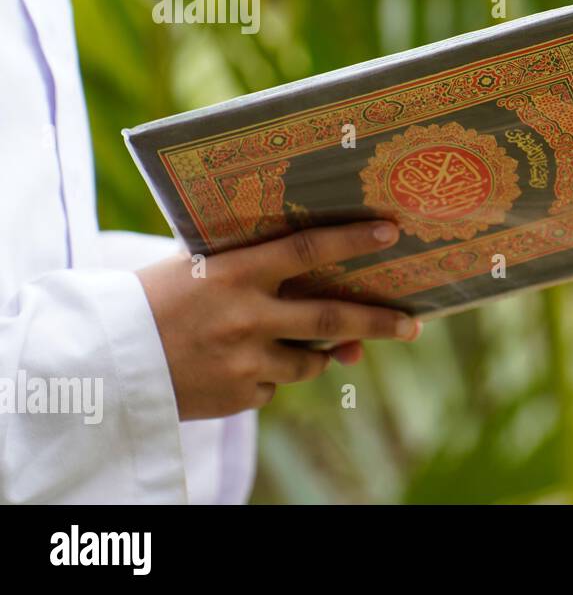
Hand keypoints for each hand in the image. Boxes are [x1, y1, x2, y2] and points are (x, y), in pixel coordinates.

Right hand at [136, 221, 417, 419]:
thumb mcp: (199, 268)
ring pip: (309, 363)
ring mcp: (242, 362)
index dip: (352, 241)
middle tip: (413, 325)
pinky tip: (238, 365)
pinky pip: (273, 386)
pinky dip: (269, 375)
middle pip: (331, 321)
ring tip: (311, 348)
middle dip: (379, 323)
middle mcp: (244, 317)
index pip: (306, 251)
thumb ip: (256, 272)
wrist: (102, 359)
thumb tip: (325, 294)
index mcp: (233, 273)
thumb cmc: (156, 299)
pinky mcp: (236, 397)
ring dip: (318, 355)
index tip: (392, 233)